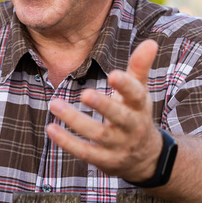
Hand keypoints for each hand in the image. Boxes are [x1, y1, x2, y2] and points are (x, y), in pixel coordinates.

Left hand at [45, 39, 163, 181]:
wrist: (145, 159)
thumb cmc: (136, 116)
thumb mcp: (140, 93)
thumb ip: (139, 68)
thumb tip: (150, 42)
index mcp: (140, 108)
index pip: (137, 96)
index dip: (127, 86)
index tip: (113, 74)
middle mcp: (132, 128)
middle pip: (120, 118)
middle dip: (104, 106)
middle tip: (84, 93)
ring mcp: (119, 147)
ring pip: (98, 135)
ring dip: (75, 121)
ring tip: (55, 104)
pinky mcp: (104, 161)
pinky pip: (85, 153)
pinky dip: (67, 142)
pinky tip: (51, 129)